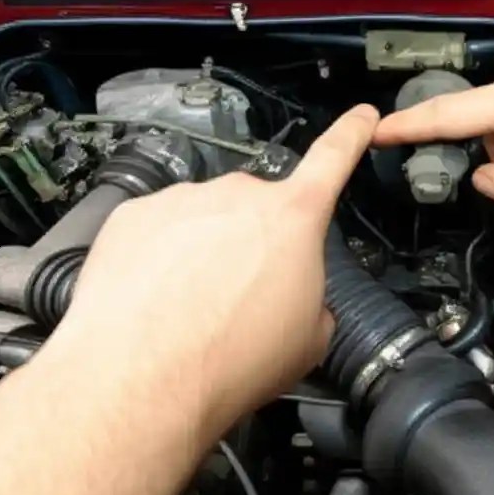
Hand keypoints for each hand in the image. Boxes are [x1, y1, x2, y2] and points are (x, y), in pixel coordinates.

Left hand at [46, 105, 379, 429]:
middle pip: (257, 211)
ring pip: (204, 222)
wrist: (141, 378)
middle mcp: (238, 196)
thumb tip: (297, 298)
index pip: (334, 158)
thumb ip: (314, 298)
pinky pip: (157, 232)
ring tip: (192, 311)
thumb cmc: (230, 362)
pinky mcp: (133, 216)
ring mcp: (181, 201)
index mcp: (293, 218)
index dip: (351, 135)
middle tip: (240, 299)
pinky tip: (156, 302)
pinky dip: (158, 262)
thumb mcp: (309, 340)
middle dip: (253, 246)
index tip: (360, 116)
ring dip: (203, 255)